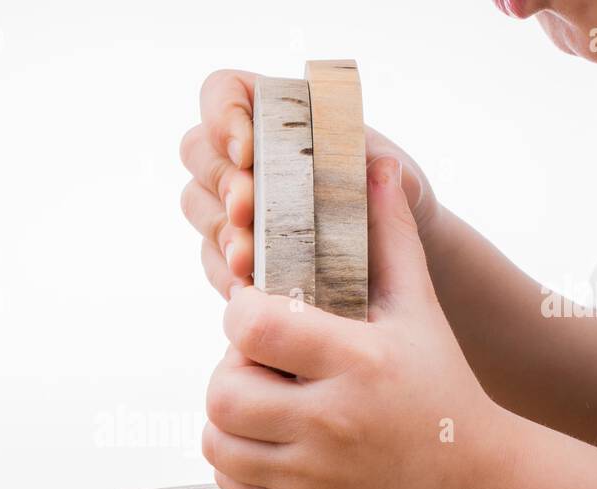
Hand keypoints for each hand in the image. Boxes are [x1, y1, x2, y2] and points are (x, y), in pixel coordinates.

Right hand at [179, 70, 439, 299]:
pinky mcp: (232, 248)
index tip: (249, 152)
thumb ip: (388, 172)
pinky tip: (249, 286)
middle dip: (221, 183)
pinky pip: (211, 258)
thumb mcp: (399, 178)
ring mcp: (232, 201)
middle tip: (247, 212)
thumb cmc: (392, 201)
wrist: (394, 258)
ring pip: (196, 204)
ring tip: (248, 261)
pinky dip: (226, 273)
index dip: (222, 116)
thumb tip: (382, 168)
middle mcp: (245, 154)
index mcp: (277, 114)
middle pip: (197, 151)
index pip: (222, 93)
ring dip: (219, 232)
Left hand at [201, 157, 507, 488]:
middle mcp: (331, 423)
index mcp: (358, 362)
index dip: (241, 314)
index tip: (258, 315)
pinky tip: (271, 443)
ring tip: (263, 404)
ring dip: (228, 417)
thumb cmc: (442, 390)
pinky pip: (230, 483)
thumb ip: (390, 239)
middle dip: (231, 370)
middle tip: (260, 366)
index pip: (253, 326)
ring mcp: (313, 477)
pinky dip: (237, 461)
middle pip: (222, 388)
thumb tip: (375, 164)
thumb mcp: (420, 312)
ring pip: (216, 439)